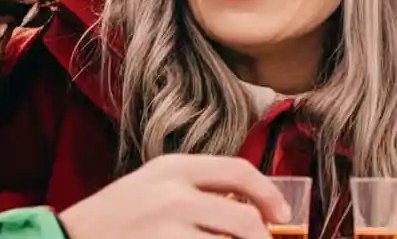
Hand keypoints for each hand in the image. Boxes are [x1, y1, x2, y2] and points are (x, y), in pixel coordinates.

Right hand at [58, 155, 289, 238]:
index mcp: (173, 167)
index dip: (269, 195)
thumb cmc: (113, 218)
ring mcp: (166, 228)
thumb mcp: (152, 186)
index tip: (282, 216)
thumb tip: (251, 206)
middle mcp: (173, 193)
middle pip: (244, 219)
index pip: (239, 171)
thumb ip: (196, 189)